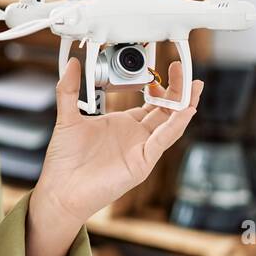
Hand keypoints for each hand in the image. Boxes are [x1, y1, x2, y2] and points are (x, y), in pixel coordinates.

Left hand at [33, 57, 204, 225]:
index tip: (165, 67)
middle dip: (177, 90)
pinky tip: (185, 110)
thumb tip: (71, 64)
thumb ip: (68, 90)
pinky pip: (163, 140)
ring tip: (194, 85)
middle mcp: (135, 137)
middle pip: (166, 110)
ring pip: (171, 124)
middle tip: (183, 68)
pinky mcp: (142, 162)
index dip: (160, 87)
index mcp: (122, 126)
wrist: (60, 190)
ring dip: (184, 104)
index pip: (150, 103)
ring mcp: (141, 150)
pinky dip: (175, 125)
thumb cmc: (65, 162)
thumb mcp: (68, 118)